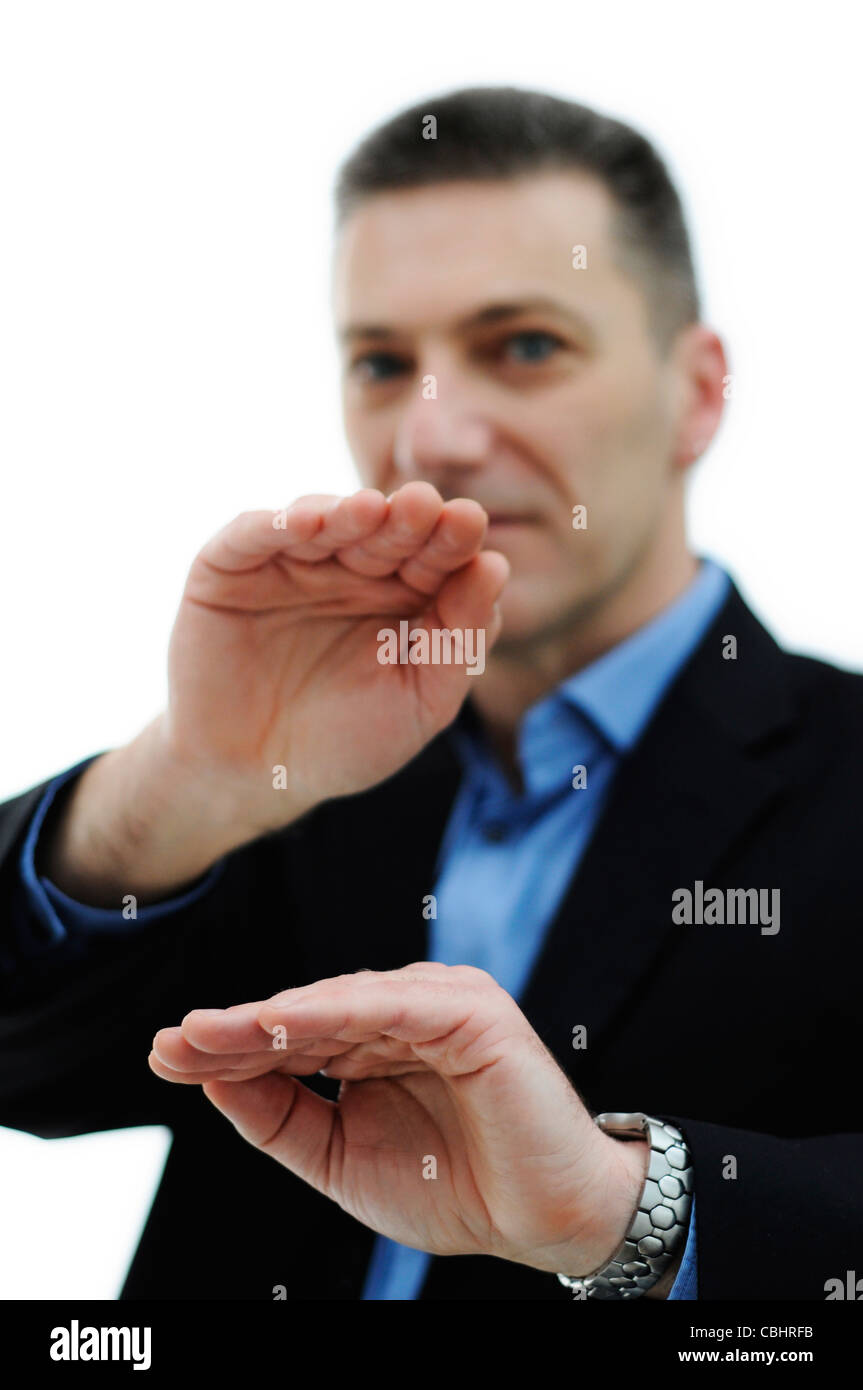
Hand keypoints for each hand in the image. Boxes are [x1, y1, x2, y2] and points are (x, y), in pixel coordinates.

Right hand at [40, 484, 507, 901]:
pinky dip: (276, 524)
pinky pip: (252, 535)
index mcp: (406, 593)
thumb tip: (495, 567)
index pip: (437, 556)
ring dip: (348, 513)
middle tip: (426, 505)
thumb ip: (460, 642)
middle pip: (386, 531)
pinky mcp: (229, 568)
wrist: (254, 778)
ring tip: (372, 510)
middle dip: (407, 518)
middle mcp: (351, 567)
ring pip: (324, 522)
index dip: (453, 540)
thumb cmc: (345, 742)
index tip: (470, 525)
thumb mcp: (420, 703)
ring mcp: (291, 562)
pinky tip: (307, 523)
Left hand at [149, 964, 647, 1278]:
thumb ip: (282, 1120)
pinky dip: (329, 1011)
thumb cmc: (455, 1186)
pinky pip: (388, 1005)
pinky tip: (274, 1024)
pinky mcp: (470, 1009)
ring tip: (205, 1035)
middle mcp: (406, 1010)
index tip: (165, 1059)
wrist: (545, 1220)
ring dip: (268, 1019)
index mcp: (379, 1040)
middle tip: (171, 1045)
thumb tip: (212, 1081)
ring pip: (337, 1003)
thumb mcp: (343, 1159)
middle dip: (234, 1031)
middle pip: (304, 1014)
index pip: (292, 1037)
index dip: (229, 1047)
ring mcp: (439, 1002)